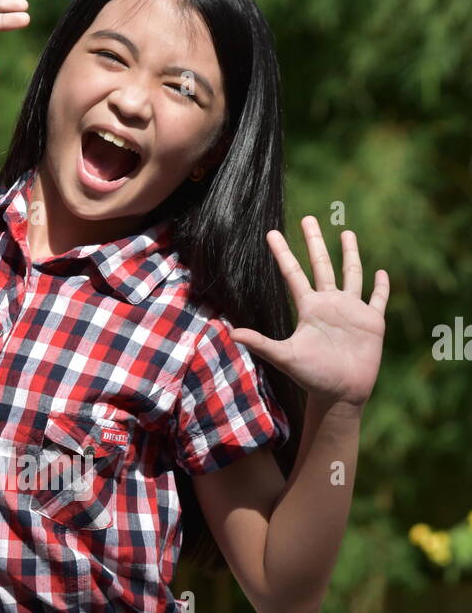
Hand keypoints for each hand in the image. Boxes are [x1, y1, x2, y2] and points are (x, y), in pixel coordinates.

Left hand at [228, 217, 390, 408]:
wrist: (340, 394)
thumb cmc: (312, 377)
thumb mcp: (285, 356)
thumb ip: (261, 343)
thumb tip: (230, 333)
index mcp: (309, 308)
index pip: (293, 273)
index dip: (282, 253)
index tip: (271, 233)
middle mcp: (330, 304)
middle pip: (321, 265)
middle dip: (314, 242)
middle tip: (308, 218)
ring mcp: (352, 311)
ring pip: (351, 274)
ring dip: (350, 254)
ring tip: (346, 233)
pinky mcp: (372, 322)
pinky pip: (378, 299)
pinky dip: (381, 286)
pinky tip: (381, 272)